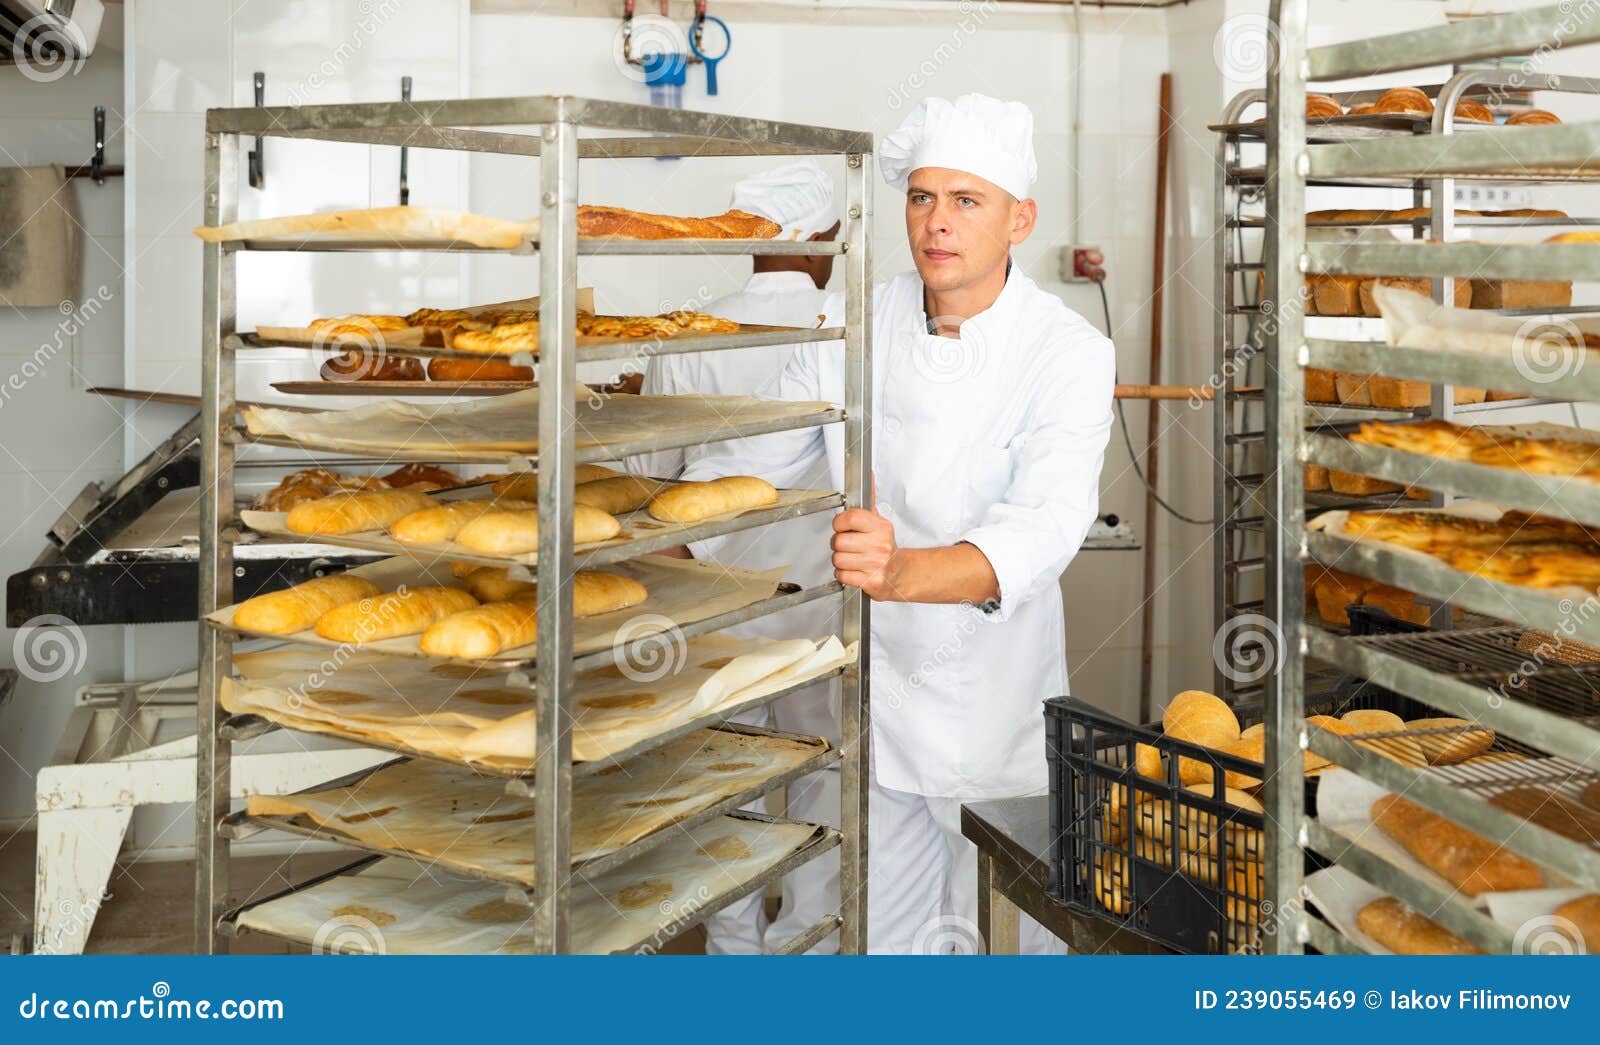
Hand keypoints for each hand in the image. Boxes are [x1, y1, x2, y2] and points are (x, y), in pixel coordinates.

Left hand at [832, 483, 898, 600]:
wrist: (900, 574)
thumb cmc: (885, 547)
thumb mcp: (880, 523)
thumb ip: (870, 500)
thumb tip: (869, 474)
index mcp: (881, 527)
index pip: (850, 518)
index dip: (839, 523)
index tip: (841, 526)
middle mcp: (879, 545)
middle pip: (839, 541)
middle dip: (839, 545)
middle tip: (849, 546)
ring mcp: (876, 564)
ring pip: (838, 560)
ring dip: (841, 561)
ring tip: (852, 559)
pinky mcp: (871, 581)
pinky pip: (842, 576)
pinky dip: (844, 575)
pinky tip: (854, 570)